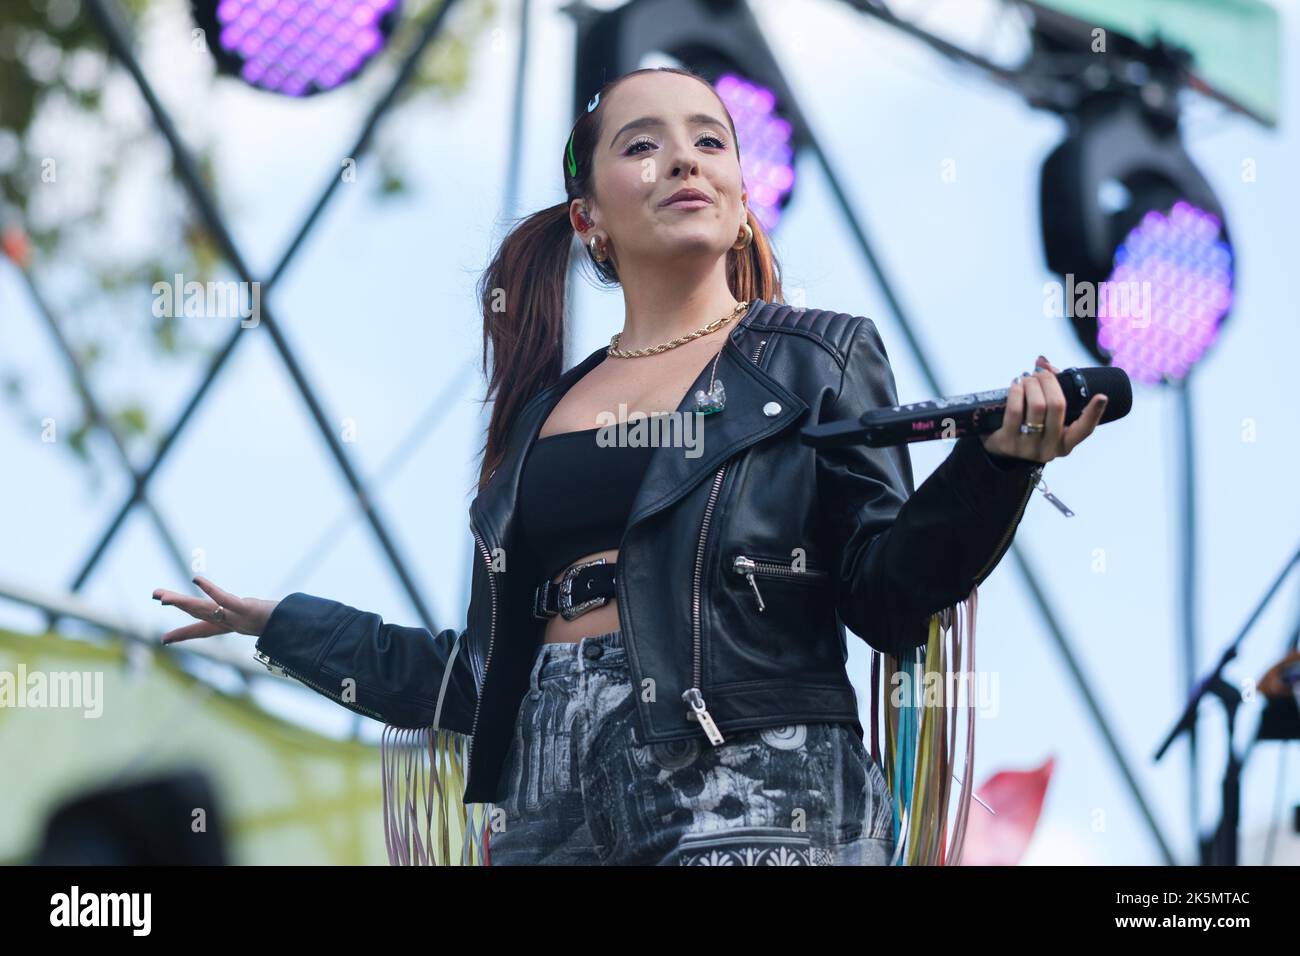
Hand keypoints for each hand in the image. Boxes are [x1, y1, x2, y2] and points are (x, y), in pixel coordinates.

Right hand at [152, 575, 279, 643]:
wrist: (294, 626)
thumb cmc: (276, 622)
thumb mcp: (260, 621)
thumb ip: (251, 619)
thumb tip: (241, 616)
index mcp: (228, 625)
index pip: (201, 630)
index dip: (182, 635)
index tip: (163, 640)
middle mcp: (227, 621)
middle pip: (197, 612)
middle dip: (175, 603)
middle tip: (156, 595)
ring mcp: (234, 616)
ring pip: (203, 608)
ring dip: (181, 601)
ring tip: (163, 595)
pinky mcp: (244, 609)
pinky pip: (224, 599)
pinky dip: (210, 590)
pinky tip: (196, 579)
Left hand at [979, 355, 1107, 463]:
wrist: (1000, 451)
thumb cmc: (1029, 427)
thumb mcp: (1045, 417)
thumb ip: (1051, 389)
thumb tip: (1042, 361)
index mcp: (1066, 444)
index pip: (1085, 430)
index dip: (1094, 413)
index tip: (1101, 396)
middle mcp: (1050, 448)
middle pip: (1057, 406)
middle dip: (1048, 381)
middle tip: (1040, 373)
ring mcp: (1028, 448)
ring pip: (1037, 406)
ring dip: (1031, 384)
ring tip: (1026, 377)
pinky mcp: (1008, 442)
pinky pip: (1015, 410)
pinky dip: (1016, 391)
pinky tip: (1016, 384)